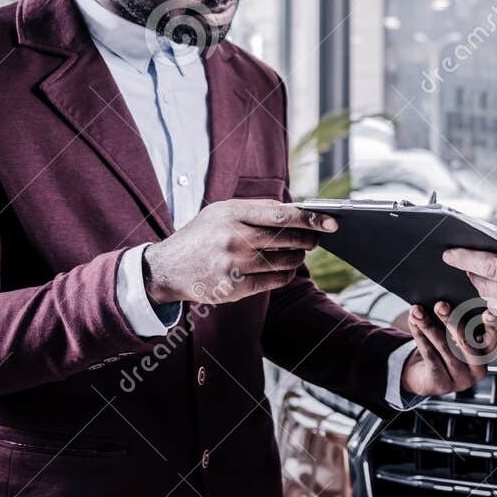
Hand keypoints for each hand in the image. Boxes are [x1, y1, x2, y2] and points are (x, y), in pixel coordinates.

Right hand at [142, 198, 334, 304]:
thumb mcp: (220, 212)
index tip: (330, 221)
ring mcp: (233, 265)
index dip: (309, 219)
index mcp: (231, 214)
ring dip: (297, 257)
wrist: (167, 269)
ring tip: (297, 252)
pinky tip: (283, 269)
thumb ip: (255, 208)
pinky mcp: (234, 288)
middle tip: (317, 238)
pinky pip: (274, 281)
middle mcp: (232, 238)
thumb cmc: (202, 236)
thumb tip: (296, 210)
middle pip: (287, 239)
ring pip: (284, 262)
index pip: (280, 214)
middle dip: (309, 239)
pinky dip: (285, 274)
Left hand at [400, 301, 495, 395]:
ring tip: (418, 312)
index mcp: (486, 356)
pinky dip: (420, 337)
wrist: (427, 378)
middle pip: (466, 342)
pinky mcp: (442, 384)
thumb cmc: (445, 352)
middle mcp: (477, 370)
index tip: (486, 312)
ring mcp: (460, 380)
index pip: (493, 340)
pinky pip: (430, 356)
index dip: (491, 327)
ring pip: (444, 347)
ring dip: (428, 326)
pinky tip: (414, 325)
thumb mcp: (456, 339)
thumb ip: (459, 326)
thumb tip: (446, 306)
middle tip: (440, 305)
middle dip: (451, 321)